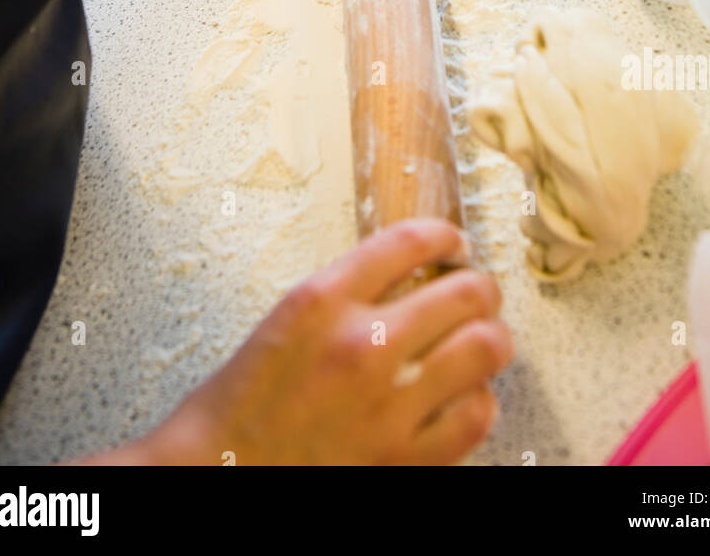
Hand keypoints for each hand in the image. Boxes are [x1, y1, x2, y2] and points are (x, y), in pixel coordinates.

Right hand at [136, 220, 512, 466]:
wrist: (217, 473)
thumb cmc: (241, 402)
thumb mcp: (287, 318)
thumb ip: (345, 293)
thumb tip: (407, 276)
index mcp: (322, 300)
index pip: (410, 241)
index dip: (446, 235)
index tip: (455, 243)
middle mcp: (361, 343)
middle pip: (465, 291)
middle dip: (481, 287)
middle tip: (479, 293)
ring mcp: (387, 403)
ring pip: (484, 348)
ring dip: (491, 338)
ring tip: (484, 338)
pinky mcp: (403, 457)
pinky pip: (475, 414)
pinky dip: (480, 399)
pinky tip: (466, 394)